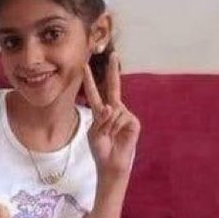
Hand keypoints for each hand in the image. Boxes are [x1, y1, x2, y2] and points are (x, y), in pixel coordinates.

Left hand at [83, 55, 139, 183]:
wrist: (111, 163)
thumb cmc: (101, 149)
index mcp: (101, 113)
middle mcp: (115, 111)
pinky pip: (120, 119)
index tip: (85, 67)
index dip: (91, 81)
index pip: (95, 94)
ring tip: (109, 137)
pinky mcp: (133, 122)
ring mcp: (125, 115)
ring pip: (113, 112)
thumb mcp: (94, 133)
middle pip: (113, 88)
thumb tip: (111, 107)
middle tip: (113, 54)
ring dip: (108, 126)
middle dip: (112, 71)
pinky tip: (118, 136)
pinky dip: (116, 128)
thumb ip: (101, 118)